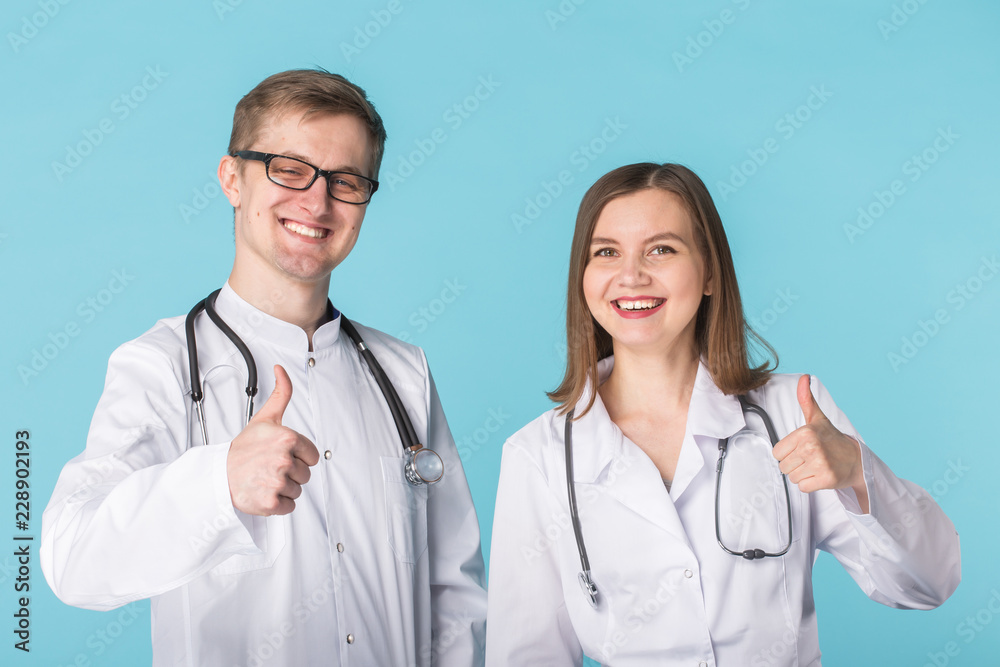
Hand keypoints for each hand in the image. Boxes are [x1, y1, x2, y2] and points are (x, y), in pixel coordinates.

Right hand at [227, 365, 319, 515]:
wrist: (218, 475)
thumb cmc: (243, 449)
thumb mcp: (265, 418)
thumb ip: (281, 393)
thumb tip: (281, 370)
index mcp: (287, 439)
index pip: (312, 456)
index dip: (298, 457)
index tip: (280, 455)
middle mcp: (284, 460)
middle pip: (305, 475)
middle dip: (290, 473)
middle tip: (269, 467)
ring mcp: (277, 482)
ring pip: (297, 490)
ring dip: (284, 488)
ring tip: (264, 479)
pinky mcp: (271, 503)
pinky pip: (289, 506)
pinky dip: (278, 504)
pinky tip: (264, 492)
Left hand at [772, 375, 865, 505]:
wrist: (857, 459)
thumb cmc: (832, 439)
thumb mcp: (817, 418)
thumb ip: (806, 399)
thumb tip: (804, 377)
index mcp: (805, 432)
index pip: (777, 452)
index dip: (787, 453)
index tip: (801, 449)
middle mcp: (812, 447)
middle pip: (783, 466)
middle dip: (794, 465)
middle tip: (810, 459)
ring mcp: (820, 464)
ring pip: (793, 477)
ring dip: (802, 475)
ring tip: (815, 466)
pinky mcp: (826, 479)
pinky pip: (803, 487)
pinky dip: (810, 484)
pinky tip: (820, 475)